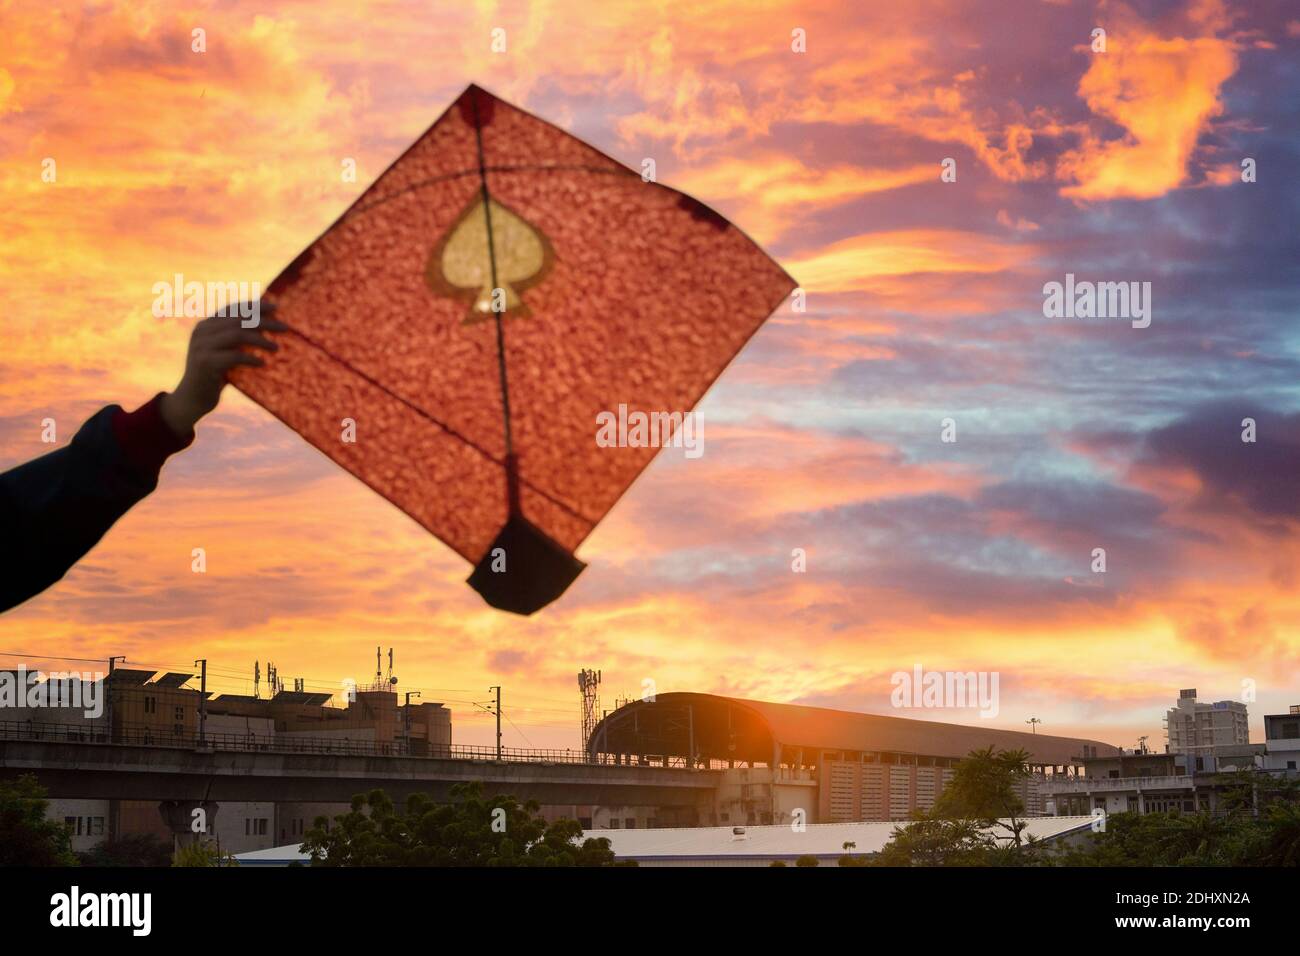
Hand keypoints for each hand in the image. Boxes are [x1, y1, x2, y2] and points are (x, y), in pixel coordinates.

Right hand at [160, 302, 286, 436]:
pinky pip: (233, 356)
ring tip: (276, 348)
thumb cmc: (215, 375)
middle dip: (264, 321)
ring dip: (260, 339)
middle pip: (238, 320)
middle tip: (285, 327)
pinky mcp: (204, 363)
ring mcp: (201, 346)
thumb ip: (237, 339)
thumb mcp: (225, 352)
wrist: (192, 399)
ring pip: (237, 335)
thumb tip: (267, 326)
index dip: (254, 306)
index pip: (232, 308)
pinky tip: (262, 364)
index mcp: (206, 325)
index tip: (276, 306)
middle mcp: (202, 331)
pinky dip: (250, 358)